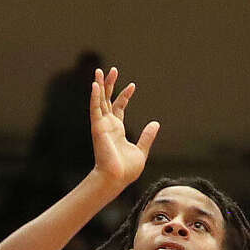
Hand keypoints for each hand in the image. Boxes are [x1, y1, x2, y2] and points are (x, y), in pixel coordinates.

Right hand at [90, 66, 159, 188]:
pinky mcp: (98, 128)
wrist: (116, 179)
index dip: (124, 96)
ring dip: (99, 86)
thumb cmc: (126, 170)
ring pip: (99, 101)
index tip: (132, 85)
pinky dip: (94, 97)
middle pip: (107, 100)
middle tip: (112, 70)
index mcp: (117, 130)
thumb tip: (155, 123)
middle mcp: (108, 126)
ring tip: (100, 71)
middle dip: (110, 85)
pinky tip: (95, 85)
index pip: (119, 108)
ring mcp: (102, 126)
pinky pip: (95, 109)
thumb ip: (147, 136)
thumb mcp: (141, 150)